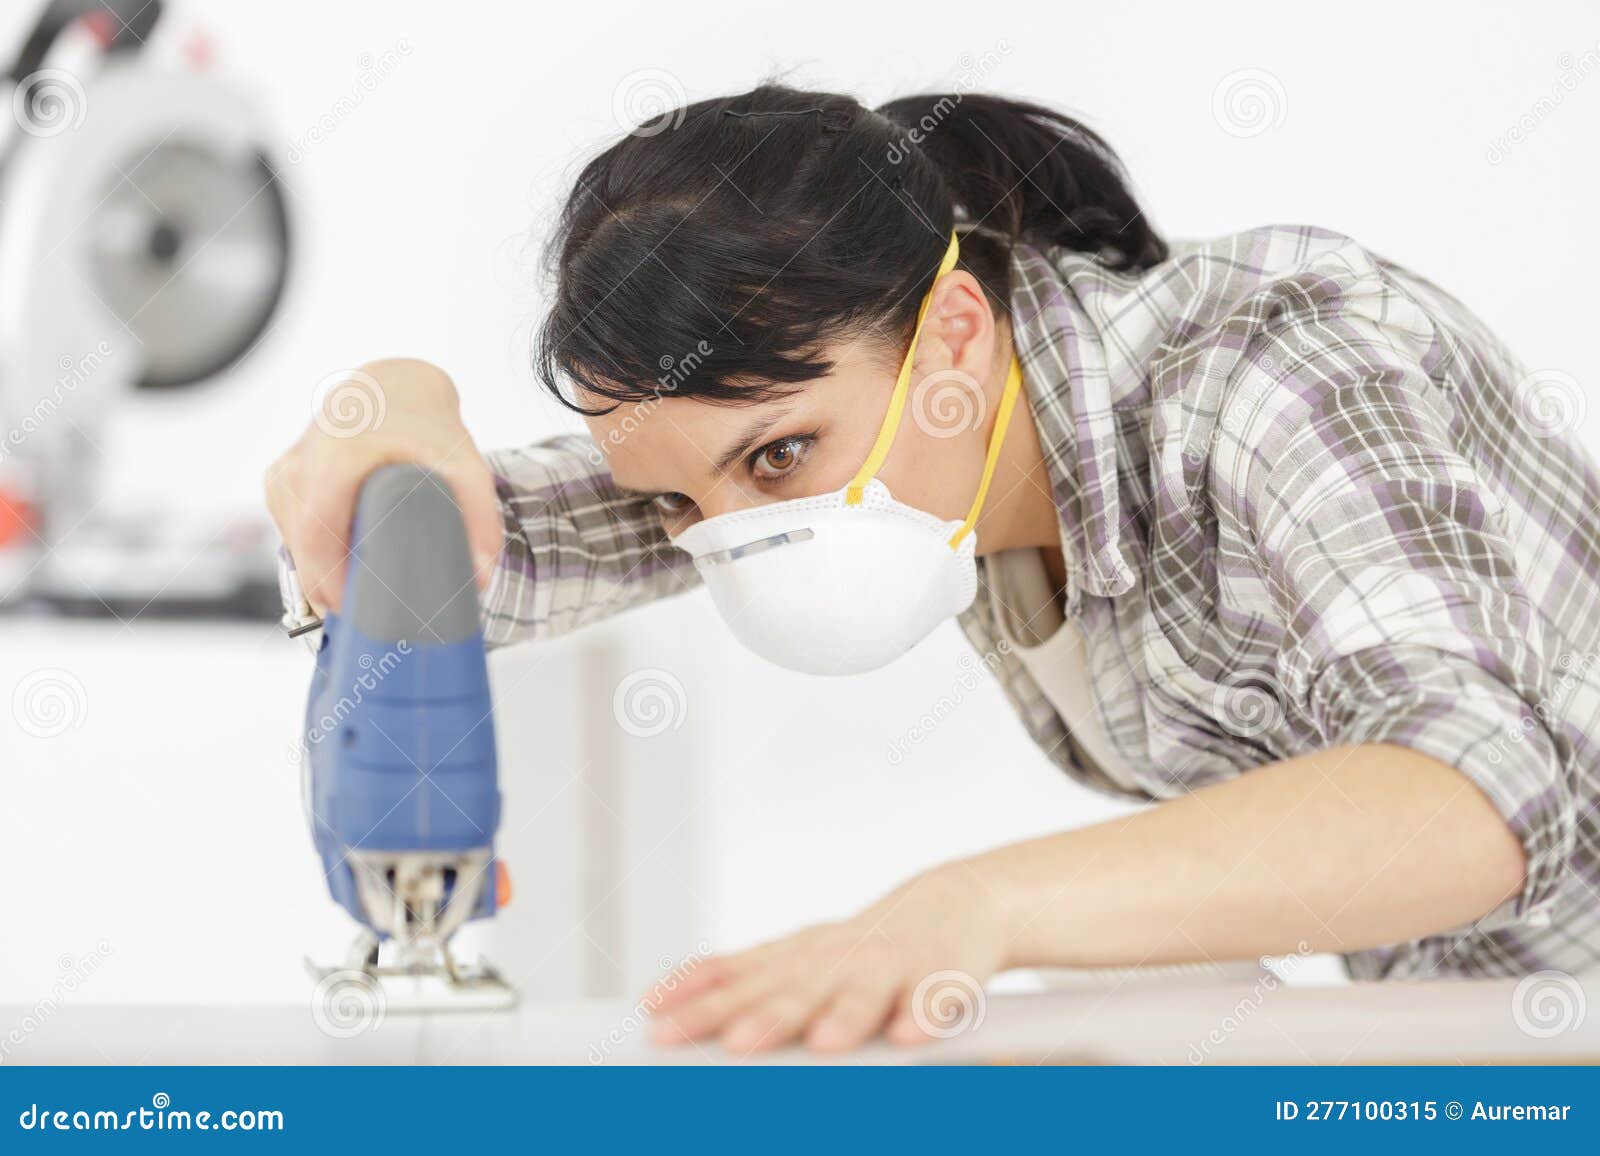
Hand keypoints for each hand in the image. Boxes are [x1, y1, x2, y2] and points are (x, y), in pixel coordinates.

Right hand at [264, 358, 503, 611]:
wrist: (392, 389)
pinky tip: (351, 559)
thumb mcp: (465, 466)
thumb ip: (480, 520)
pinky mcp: (280, 484)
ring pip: (295, 547)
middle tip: (372, 616)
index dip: (332, 584)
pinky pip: (293, 535)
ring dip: (326, 573)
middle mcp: (301, 464)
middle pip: (304, 551)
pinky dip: (319, 554)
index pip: (318, 537)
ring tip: (367, 587)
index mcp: (338, 457)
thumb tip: (479, 578)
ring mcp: (284, 475)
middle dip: (334, 589)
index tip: (361, 615)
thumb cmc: (425, 428)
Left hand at [649, 865, 1009, 1053]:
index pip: (738, 976)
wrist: (954, 901)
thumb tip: (659, 1002)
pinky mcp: (941, 978)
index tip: (657, 1018)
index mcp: (797, 958)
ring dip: (843, 1016)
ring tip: (823, 1044)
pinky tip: (908, 1034)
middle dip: (765, 1018)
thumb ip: (738, 978)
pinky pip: (933, 998)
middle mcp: (837, 960)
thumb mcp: (796, 955)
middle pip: (796, 990)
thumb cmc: (863, 944)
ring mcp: (890, 967)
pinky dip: (922, 1014)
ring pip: (864, 993)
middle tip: (734, 1043)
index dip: (698, 996)